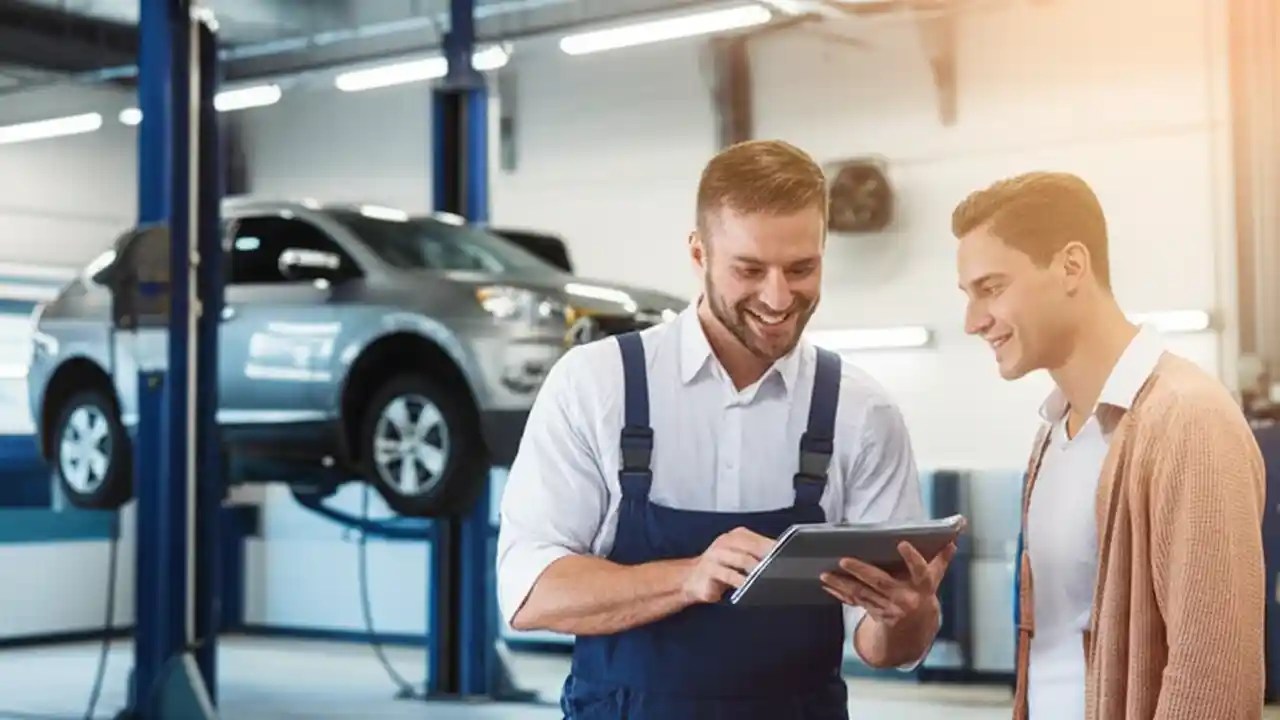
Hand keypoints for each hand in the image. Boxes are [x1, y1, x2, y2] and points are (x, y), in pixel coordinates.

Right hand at [682, 527, 774, 603]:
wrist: (691, 578)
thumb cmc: (721, 568)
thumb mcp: (738, 557)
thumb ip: (756, 555)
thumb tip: (782, 559)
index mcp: (736, 536)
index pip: (759, 539)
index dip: (773, 548)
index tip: (786, 557)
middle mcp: (726, 542)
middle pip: (752, 547)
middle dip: (767, 558)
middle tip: (780, 568)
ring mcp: (716, 555)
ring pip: (742, 560)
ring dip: (757, 570)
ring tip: (767, 577)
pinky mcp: (710, 570)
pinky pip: (729, 575)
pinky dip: (741, 581)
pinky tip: (749, 586)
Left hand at [820, 539, 958, 627]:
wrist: (917, 629)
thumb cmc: (923, 593)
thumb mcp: (934, 578)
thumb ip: (940, 559)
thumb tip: (954, 538)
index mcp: (922, 587)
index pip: (920, 570)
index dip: (912, 558)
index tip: (902, 543)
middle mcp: (905, 599)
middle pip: (881, 583)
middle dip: (862, 572)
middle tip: (844, 560)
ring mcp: (888, 608)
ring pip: (862, 594)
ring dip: (843, 584)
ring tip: (826, 573)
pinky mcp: (875, 612)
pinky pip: (855, 602)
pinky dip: (840, 593)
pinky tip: (827, 584)